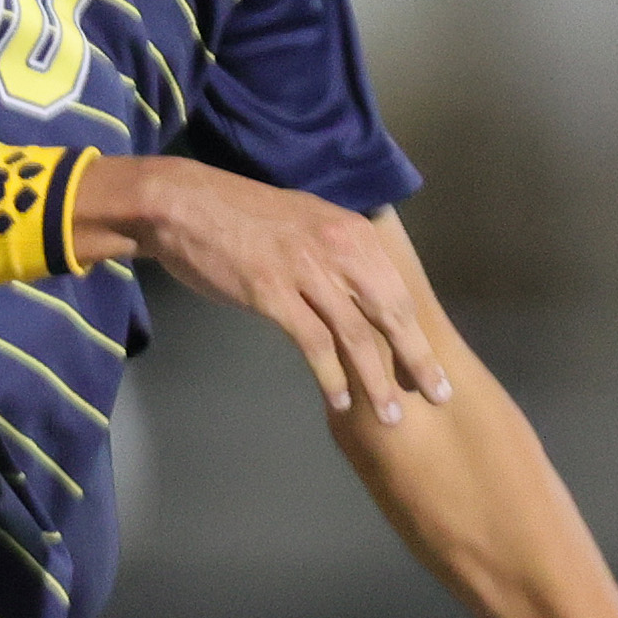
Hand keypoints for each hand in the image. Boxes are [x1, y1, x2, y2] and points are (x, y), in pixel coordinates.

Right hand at [96, 157, 449, 420]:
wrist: (181, 203)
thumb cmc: (238, 214)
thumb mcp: (304, 221)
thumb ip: (336, 253)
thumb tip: (357, 294)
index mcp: (350, 230)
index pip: (396, 289)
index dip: (417, 333)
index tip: (431, 365)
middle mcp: (337, 248)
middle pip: (389, 314)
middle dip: (416, 360)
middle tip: (436, 395)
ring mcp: (305, 270)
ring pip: (356, 334)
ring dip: (377, 381)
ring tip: (391, 415)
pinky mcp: (271, 292)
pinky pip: (313, 342)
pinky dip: (331, 376)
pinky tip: (340, 399)